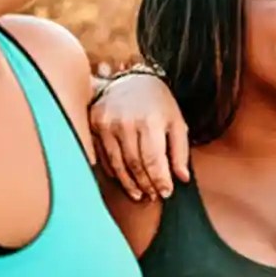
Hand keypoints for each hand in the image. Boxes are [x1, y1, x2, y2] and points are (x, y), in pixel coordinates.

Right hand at [89, 74, 189, 200]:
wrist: (130, 80)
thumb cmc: (158, 103)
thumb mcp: (176, 122)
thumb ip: (180, 151)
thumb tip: (182, 178)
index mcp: (151, 120)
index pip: (154, 159)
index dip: (159, 180)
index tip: (166, 193)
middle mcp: (126, 122)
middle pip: (135, 164)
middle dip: (146, 185)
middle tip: (153, 196)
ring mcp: (107, 123)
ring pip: (117, 164)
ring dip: (129, 184)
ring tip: (139, 194)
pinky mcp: (93, 125)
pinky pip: (103, 156)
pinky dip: (114, 171)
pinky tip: (124, 180)